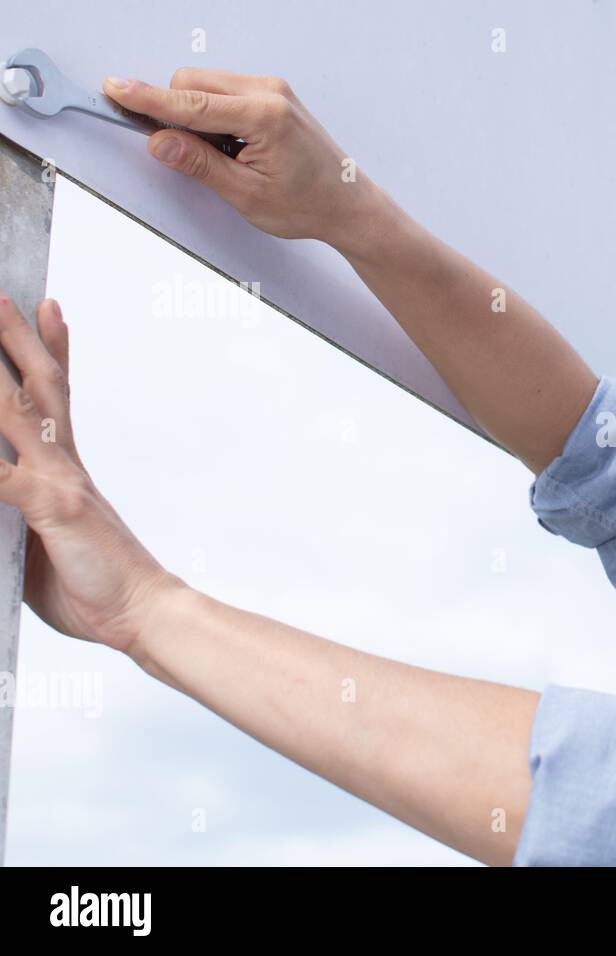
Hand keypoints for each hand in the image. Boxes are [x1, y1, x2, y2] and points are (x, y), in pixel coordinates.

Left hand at [0, 295, 186, 655]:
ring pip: (19, 412)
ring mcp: (60, 483)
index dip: (49, 352)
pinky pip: (5, 478)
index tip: (46, 311)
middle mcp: (65, 466)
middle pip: (39, 386)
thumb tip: (7, 508)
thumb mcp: (49, 542)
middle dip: (20, 339)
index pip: (55, 398)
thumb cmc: (97, 585)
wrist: (146, 611)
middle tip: (4, 296)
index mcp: (66, 472)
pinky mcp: (52, 510)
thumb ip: (21, 517)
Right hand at [100, 69, 380, 248]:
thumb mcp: (247, 194)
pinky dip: (215, 114)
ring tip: (225, 156)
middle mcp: (270, 93)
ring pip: (205, 85)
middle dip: (175, 113)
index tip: (116, 90)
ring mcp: (273, 89)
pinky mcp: (273, 94)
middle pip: (192, 84)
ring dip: (197, 115)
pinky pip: (224, 92)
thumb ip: (200, 164)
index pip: (191, 103)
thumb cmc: (309, 205)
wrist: (348, 205)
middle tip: (188, 154)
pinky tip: (234, 145)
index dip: (148, 100)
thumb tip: (160, 142)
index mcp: (265, 117)